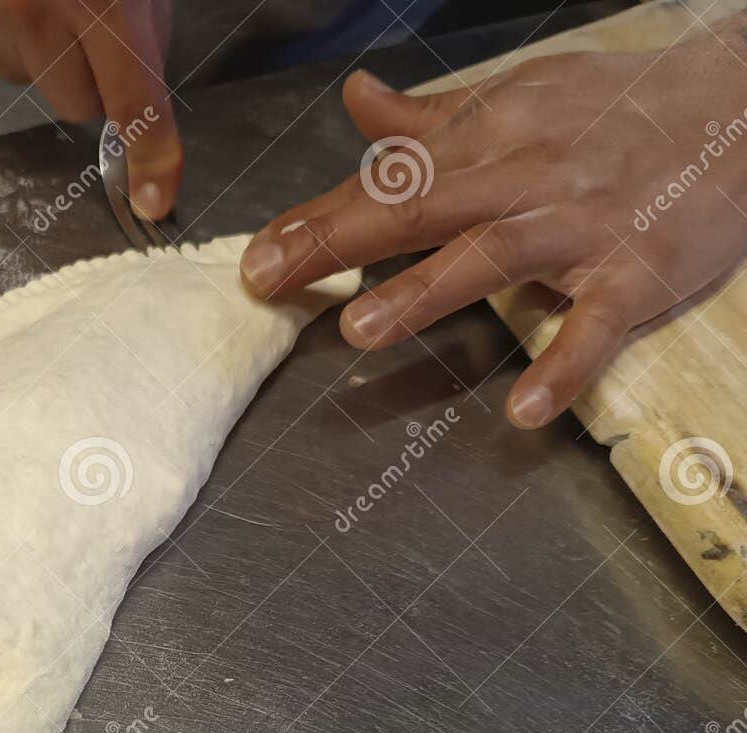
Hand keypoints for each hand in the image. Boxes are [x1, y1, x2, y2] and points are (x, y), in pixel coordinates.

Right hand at [0, 0, 180, 218]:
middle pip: (80, 106)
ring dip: (51, 53)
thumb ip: (144, 28)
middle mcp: (33, 12)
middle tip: (99, 22)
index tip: (154, 198)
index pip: (131, 97)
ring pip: (36, 86)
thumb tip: (139, 101)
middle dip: (97, 77)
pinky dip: (11, 37)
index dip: (150, 151)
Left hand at [239, 31, 746, 427]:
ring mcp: (581, 227)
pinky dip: (564, 367)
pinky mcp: (637, 274)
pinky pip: (596, 326)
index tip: (259, 253)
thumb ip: (435, 118)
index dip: (320, 216)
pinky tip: (522, 409)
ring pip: (491, 256)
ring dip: (423, 293)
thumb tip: (360, 101)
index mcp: (491, 137)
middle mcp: (525, 178)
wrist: (745, 108)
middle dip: (339, 244)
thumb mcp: (521, 98)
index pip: (389, 179)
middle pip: (420, 208)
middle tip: (270, 281)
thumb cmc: (617, 113)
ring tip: (358, 331)